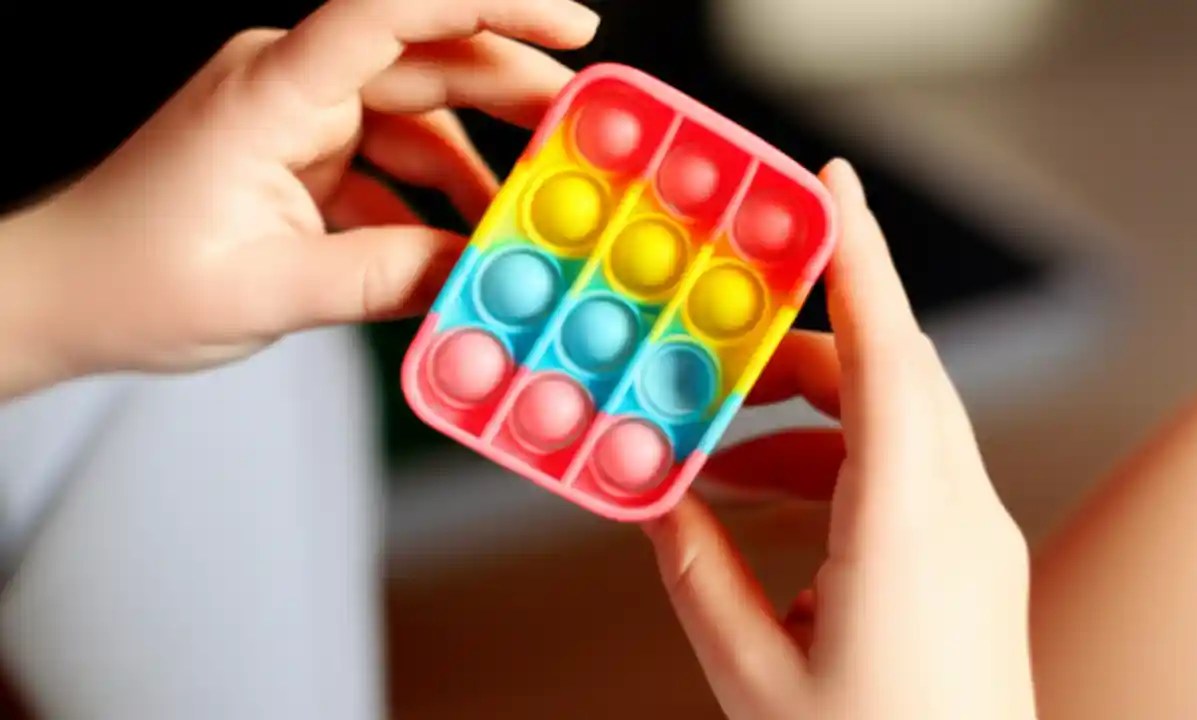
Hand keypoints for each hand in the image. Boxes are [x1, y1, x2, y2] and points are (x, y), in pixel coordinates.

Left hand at [0, 0, 599, 397]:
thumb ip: (383, 278)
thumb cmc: (130, 278)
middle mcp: (290, 87)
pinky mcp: (300, 161)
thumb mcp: (270, 289)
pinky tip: (458, 251)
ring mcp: (297, 122)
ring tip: (524, 221)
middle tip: (584, 134)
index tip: (568, 26)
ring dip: (472, 172)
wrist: (61, 300)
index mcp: (272, 90)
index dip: (487, 6)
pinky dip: (428, 209)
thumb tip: (476, 269)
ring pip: (415, 124)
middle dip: (511, 93)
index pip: (390, 14)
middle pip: (424, 64)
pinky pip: (387, 170)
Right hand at [643, 160, 1037, 718]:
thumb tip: (657, 500)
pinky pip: (904, 472)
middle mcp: (961, 514)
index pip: (888, 357)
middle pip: (887, 376)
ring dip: (802, 423)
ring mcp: (978, 535)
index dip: (859, 258)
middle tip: (716, 349)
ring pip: (893, 424)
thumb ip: (696, 573)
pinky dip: (831, 467)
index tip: (829, 184)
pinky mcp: (975, 559)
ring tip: (716, 456)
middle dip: (796, 348)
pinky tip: (764, 510)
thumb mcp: (750, 677)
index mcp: (906, 529)